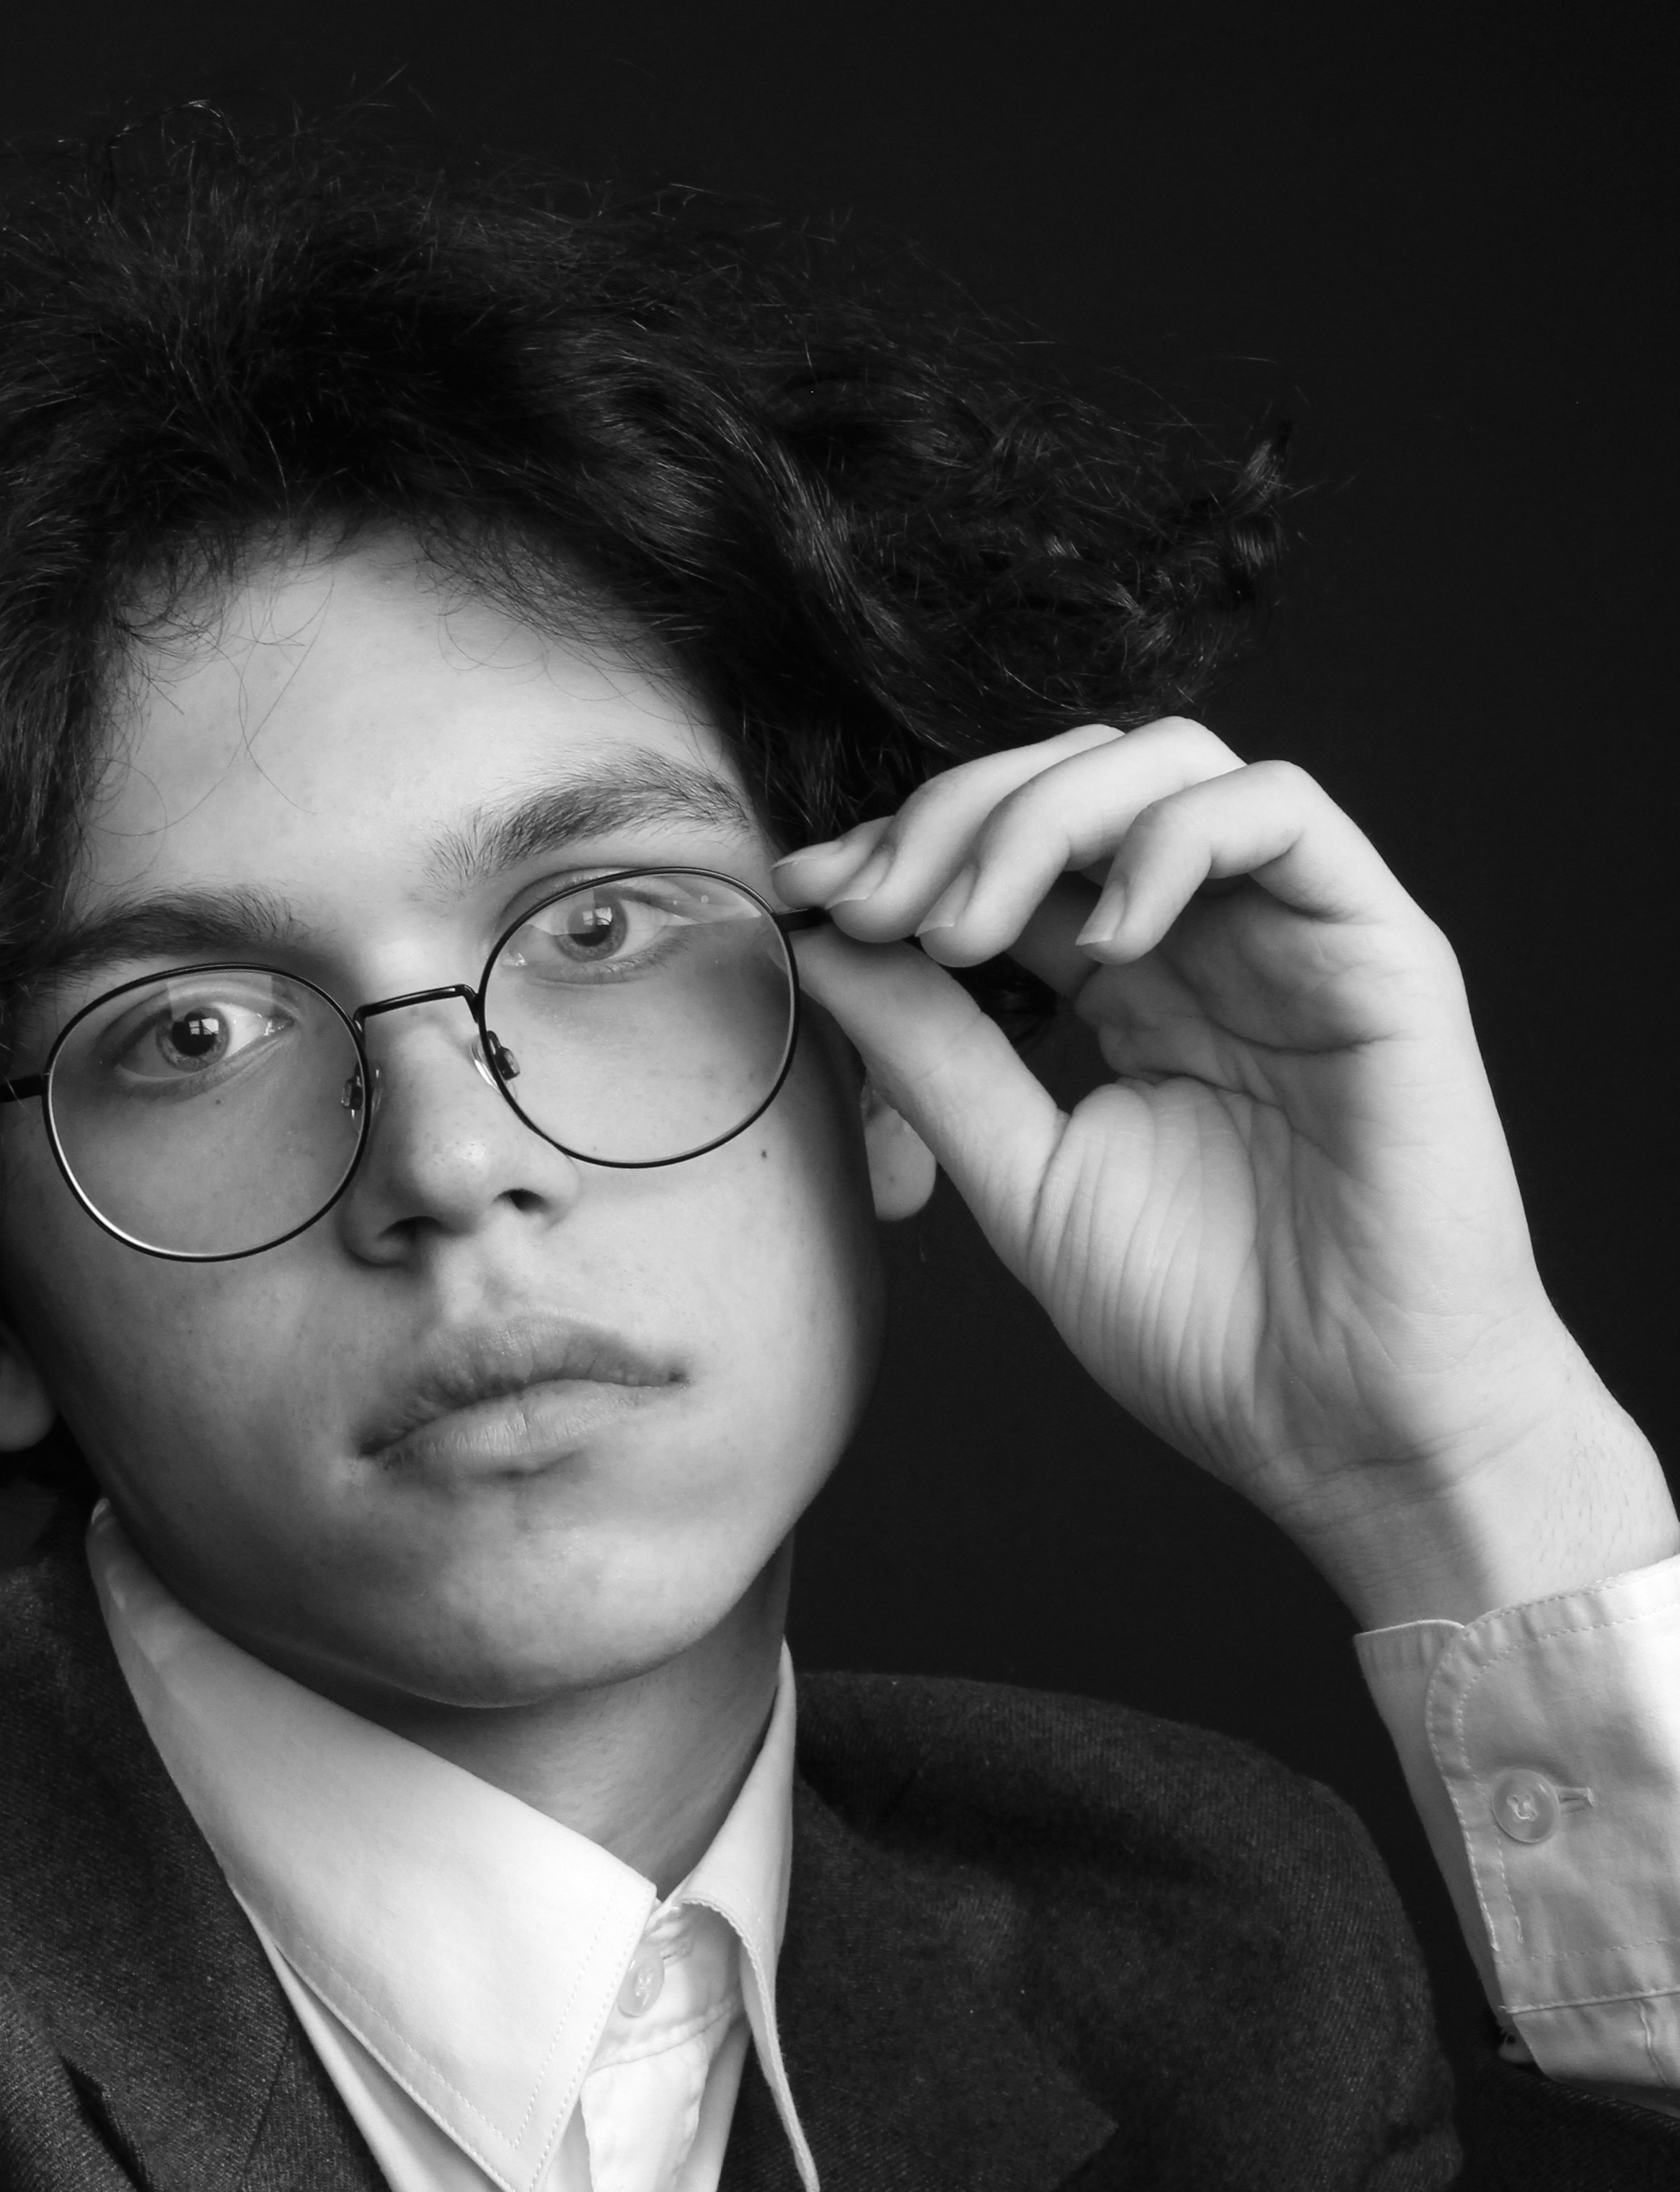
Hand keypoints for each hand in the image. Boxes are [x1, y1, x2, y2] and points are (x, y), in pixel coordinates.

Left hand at [776, 721, 1675, 1626]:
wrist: (1348, 1429)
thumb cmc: (1206, 1328)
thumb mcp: (1023, 1176)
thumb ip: (931, 1053)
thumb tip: (820, 939)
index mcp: (1134, 990)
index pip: (1014, 852)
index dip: (905, 846)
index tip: (808, 892)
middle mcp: (1216, 940)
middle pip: (1078, 776)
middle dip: (953, 814)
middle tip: (873, 900)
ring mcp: (1299, 934)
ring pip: (1171, 762)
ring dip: (1042, 815)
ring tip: (964, 927)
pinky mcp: (1383, 946)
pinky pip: (1282, 810)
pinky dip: (1170, 840)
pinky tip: (1099, 944)